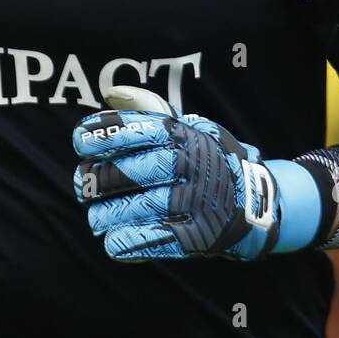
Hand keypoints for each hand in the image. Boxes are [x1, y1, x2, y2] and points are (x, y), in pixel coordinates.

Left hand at [72, 85, 281, 262]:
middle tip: (82, 183)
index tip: (79, 141)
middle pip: (130, 172)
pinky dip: (128, 243)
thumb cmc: (210, 160)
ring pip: (137, 209)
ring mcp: (195, 201)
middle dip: (97, 179)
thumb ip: (150, 111)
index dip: (104, 135)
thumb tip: (111, 94)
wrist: (258, 202)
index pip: (138, 130)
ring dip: (106, 214)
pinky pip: (155, 240)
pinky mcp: (199, 235)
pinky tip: (113, 242)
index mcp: (185, 136)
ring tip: (96, 216)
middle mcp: (190, 165)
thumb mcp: (189, 127)